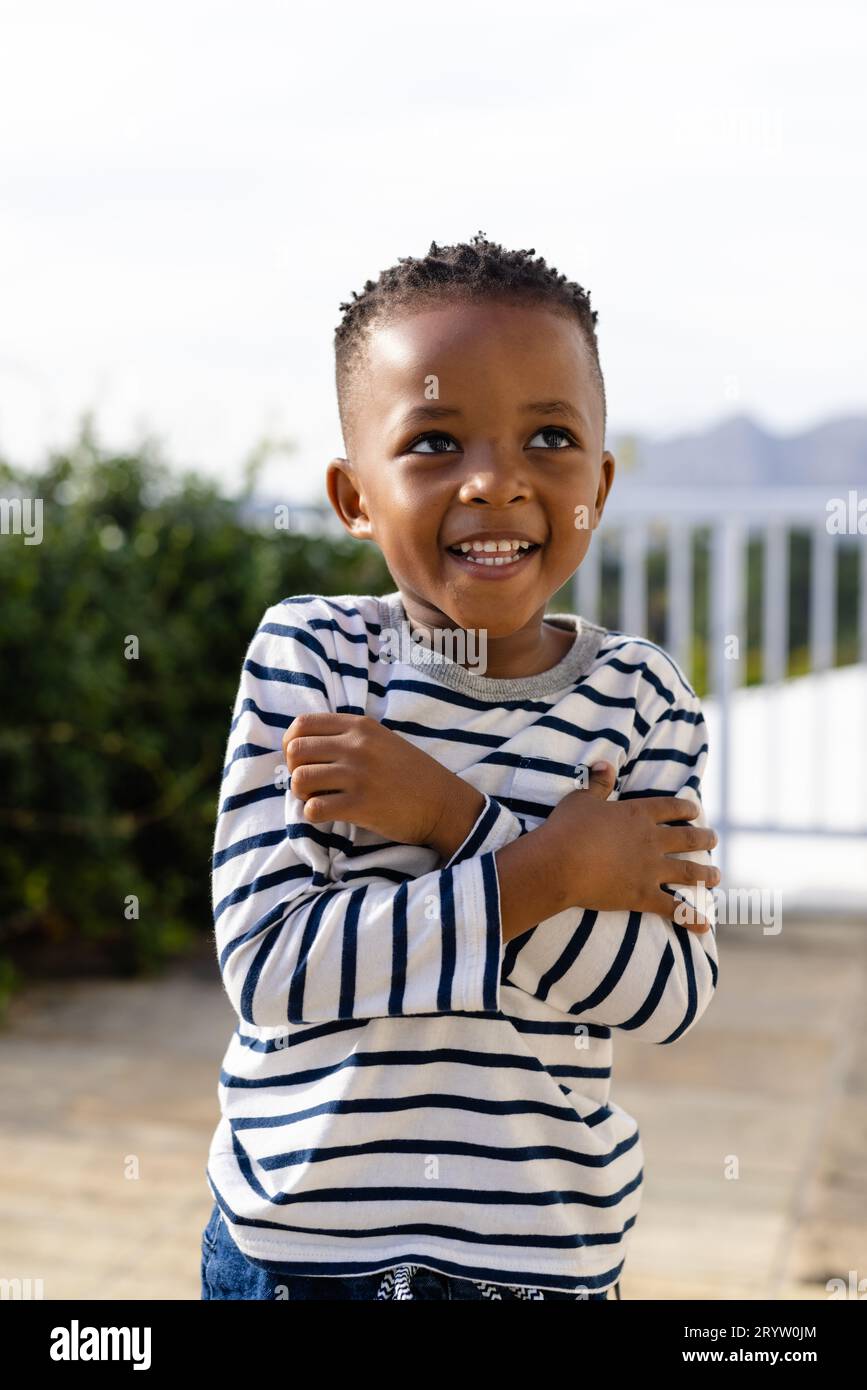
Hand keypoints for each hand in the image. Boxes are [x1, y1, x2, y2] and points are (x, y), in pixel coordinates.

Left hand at [282, 712, 484, 855]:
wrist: (443, 803)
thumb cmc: (410, 774)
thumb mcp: (381, 741)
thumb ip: (348, 737)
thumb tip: (305, 747)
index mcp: (360, 726)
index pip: (303, 724)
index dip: (291, 743)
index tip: (300, 759)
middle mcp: (356, 745)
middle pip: (296, 751)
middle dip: (293, 770)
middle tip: (310, 783)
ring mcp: (358, 775)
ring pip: (300, 779)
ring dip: (301, 794)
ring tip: (317, 799)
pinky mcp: (360, 805)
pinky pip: (314, 808)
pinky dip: (312, 814)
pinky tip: (326, 814)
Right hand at [539, 761, 719, 931]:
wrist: (559, 863)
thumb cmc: (566, 829)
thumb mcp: (581, 799)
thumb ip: (598, 782)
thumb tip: (605, 763)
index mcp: (638, 814)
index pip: (671, 808)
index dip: (686, 808)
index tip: (696, 811)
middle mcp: (651, 840)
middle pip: (687, 839)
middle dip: (705, 839)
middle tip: (714, 840)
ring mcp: (651, 869)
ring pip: (688, 872)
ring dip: (706, 874)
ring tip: (716, 876)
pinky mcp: (643, 896)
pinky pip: (674, 909)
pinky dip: (691, 918)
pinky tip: (705, 927)